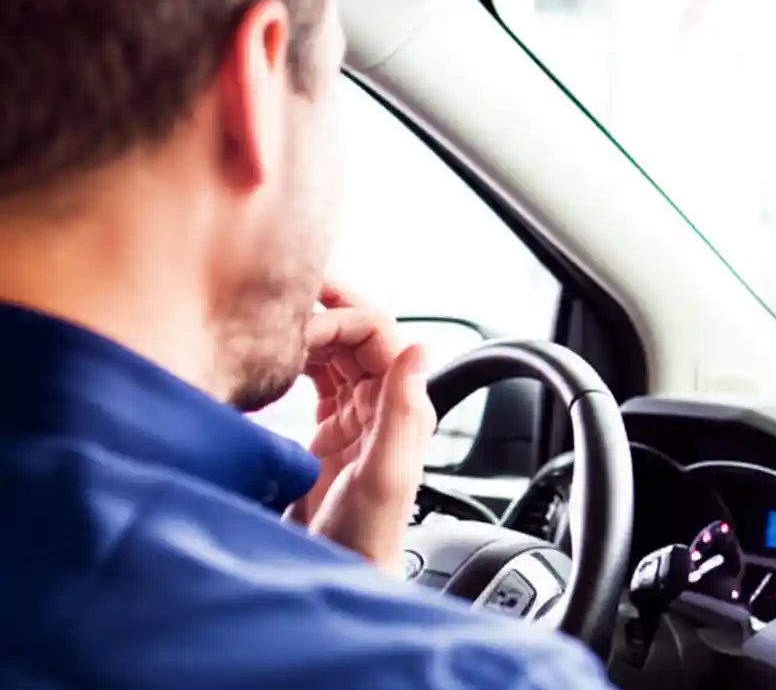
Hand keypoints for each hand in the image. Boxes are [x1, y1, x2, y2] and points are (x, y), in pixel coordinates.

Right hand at [284, 286, 436, 573]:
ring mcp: (354, 415)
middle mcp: (382, 403)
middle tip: (279, 286)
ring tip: (268, 316)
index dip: (338, 315)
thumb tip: (419, 346)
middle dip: (322, 305)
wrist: (338, 576)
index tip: (296, 323)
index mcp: (401, 405)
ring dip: (306, 329)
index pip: (376, 332)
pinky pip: (314, 378)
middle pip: (355, 333)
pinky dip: (293, 359)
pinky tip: (270, 358)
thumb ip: (401, 411)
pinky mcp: (327, 431)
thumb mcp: (384, 474)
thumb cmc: (364, 539)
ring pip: (333, 351)